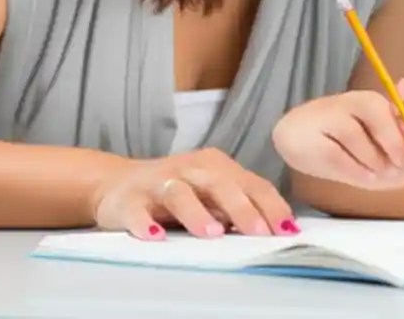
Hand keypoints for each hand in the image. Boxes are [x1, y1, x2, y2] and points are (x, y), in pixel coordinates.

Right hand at [92, 148, 295, 240]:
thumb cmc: (175, 191)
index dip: (271, 207)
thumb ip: (239, 205)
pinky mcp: (128, 201)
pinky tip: (155, 236)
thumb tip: (279, 229)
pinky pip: (136, 212)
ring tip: (212, 233)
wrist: (115, 183)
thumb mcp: (211, 193)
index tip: (288, 230)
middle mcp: (189, 170)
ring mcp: (158, 183)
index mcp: (216, 167)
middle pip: (220, 185)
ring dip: (197, 213)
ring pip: (179, 193)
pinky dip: (145, 224)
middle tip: (259, 232)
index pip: (251, 185)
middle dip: (242, 208)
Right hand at [272, 79, 403, 190]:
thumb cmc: (348, 154)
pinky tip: (345, 167)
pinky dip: (352, 169)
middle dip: (403, 145)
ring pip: (371, 144)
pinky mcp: (320, 120)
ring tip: (362, 167)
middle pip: (396, 115)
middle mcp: (371, 102)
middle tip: (402, 165)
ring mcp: (343, 106)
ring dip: (371, 166)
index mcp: (392, 108)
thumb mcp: (388, 166)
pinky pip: (346, 155)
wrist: (298, 145)